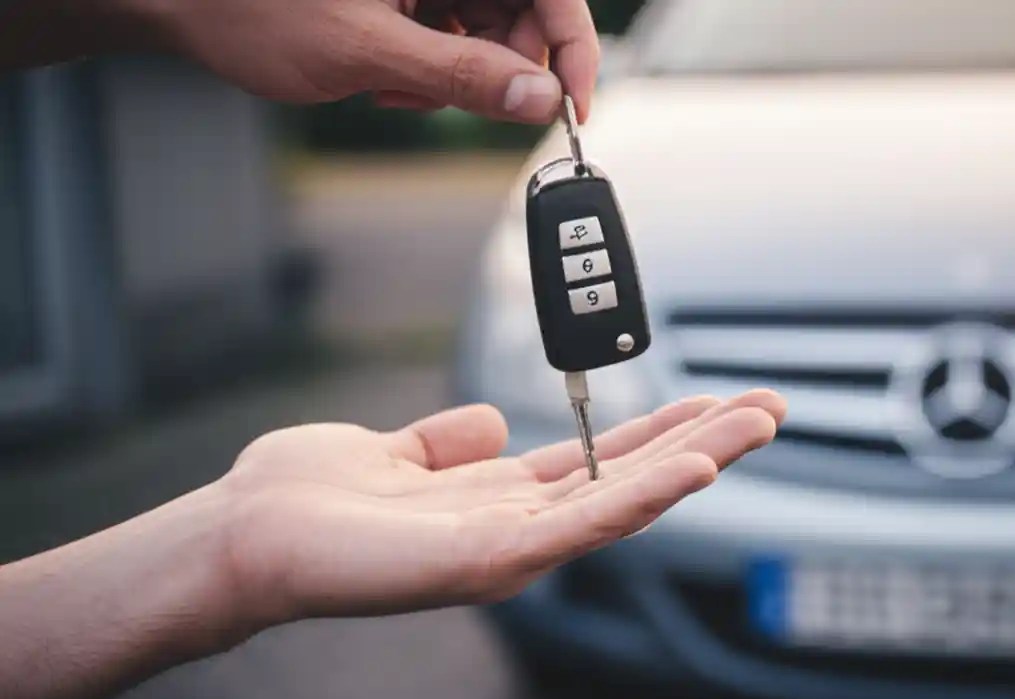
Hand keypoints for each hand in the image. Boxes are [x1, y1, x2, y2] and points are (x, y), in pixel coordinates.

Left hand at [0, 0, 598, 121]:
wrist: (177, 0)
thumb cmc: (249, 6)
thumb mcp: (365, 50)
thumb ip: (461, 73)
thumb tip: (539, 97)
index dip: (573, 50)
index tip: (571, 107)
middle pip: (523, 9)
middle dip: (504, 67)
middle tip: (462, 106)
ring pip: (486, 25)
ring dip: (460, 73)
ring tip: (398, 91)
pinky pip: (449, 28)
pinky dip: (432, 66)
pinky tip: (388, 82)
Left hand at [216, 390, 784, 627]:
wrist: (245, 535)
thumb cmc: (307, 498)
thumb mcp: (395, 450)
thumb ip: (449, 439)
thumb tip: (490, 420)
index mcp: (497, 497)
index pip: (599, 463)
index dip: (658, 433)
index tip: (712, 401)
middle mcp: (515, 526)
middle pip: (628, 479)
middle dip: (702, 443)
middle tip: (768, 408)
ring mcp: (509, 549)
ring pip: (624, 501)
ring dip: (696, 463)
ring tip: (755, 427)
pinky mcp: (490, 559)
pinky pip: (581, 524)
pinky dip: (642, 495)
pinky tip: (692, 466)